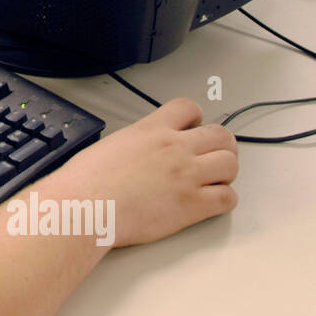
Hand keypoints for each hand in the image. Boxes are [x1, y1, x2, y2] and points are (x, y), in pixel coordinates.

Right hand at [41, 97, 238, 247]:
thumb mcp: (110, 145)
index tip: (193, 130)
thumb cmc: (86, 182)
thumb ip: (135, 144)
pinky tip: (209, 203)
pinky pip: (228, 198)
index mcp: (151, 130)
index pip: (188, 108)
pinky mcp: (192, 204)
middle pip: (221, 135)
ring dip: (225, 173)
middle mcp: (174, 148)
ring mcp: (187, 175)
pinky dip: (223, 200)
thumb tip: (139, 154)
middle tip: (212, 158)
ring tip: (212, 182)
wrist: (85, 207)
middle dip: (221, 146)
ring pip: (231, 164)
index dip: (196, 120)